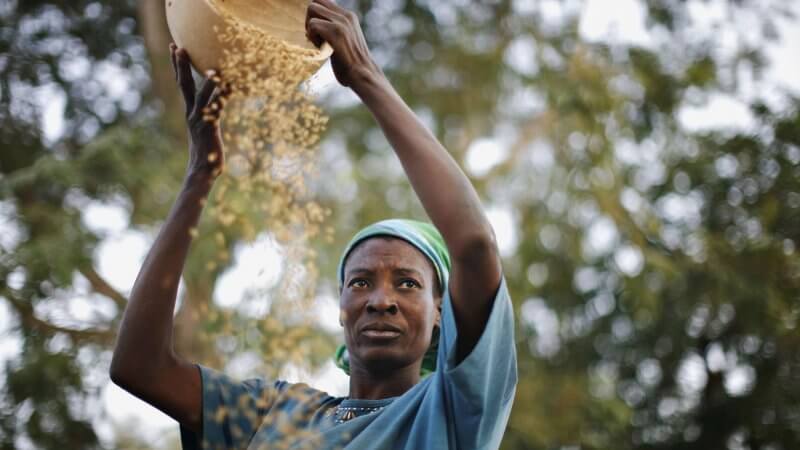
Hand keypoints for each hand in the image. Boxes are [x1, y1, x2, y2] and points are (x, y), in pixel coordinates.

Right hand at [169, 44, 228, 182]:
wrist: (202, 172)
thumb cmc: (206, 152)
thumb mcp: (206, 130)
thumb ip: (209, 116)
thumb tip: (214, 108)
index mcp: (190, 111)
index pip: (182, 84)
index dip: (178, 66)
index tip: (174, 47)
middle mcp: (192, 113)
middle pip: (184, 85)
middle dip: (181, 66)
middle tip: (178, 47)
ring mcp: (199, 121)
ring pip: (202, 98)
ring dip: (208, 83)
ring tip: (213, 70)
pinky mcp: (210, 129)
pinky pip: (216, 111)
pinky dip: (222, 99)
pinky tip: (229, 88)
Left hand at [305, 0, 381, 89]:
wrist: (363, 75)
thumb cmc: (351, 65)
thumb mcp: (344, 41)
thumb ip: (333, 30)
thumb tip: (313, 26)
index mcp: (348, 16)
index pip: (323, 2)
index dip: (315, 15)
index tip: (318, 32)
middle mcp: (346, 15)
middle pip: (315, 2)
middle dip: (309, 18)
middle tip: (314, 37)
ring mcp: (342, 22)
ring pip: (312, 9)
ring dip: (310, 27)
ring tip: (319, 43)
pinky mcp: (337, 32)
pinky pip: (313, 24)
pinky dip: (312, 37)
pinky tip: (322, 49)